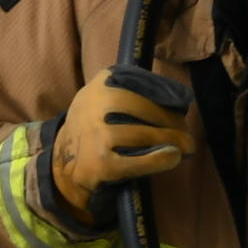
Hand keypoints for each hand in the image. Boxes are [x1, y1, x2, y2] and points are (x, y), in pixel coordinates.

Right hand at [52, 67, 194, 212]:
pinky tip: (172, 157)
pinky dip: (160, 159)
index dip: (166, 95)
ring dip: (171, 140)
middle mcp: (95, 105)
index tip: (182, 105)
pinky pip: (138, 161)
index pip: (142, 83)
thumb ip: (133, 89)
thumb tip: (178, 101)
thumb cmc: (95, 127)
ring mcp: (96, 135)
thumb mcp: (104, 96)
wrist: (62, 163)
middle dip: (172, 122)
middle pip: (144, 109)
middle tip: (185, 132)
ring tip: (184, 146)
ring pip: (144, 134)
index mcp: (101, 83)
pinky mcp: (100, 164)